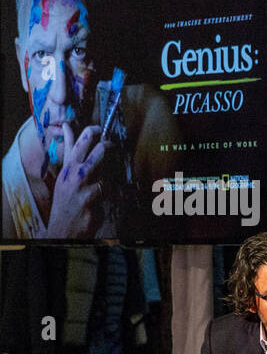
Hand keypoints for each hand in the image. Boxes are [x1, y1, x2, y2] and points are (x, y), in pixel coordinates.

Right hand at [45, 124, 105, 238]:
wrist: (63, 226)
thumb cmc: (66, 199)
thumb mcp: (64, 173)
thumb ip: (70, 152)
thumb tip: (67, 127)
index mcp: (68, 168)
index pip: (79, 143)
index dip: (91, 132)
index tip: (99, 127)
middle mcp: (74, 175)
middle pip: (96, 151)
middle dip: (108, 146)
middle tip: (112, 145)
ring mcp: (83, 187)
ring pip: (106, 169)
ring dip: (113, 169)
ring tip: (113, 170)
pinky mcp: (92, 199)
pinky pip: (110, 189)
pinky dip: (115, 190)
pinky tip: (114, 193)